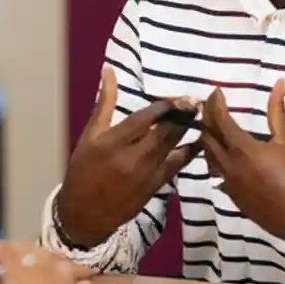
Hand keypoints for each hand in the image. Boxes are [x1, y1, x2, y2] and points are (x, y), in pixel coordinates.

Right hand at [56, 66, 199, 246]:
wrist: (84, 213)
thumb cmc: (84, 169)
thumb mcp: (90, 135)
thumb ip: (104, 103)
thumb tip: (109, 70)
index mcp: (112, 142)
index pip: (144, 119)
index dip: (164, 107)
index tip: (177, 97)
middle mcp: (130, 158)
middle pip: (164, 133)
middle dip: (182, 116)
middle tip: (194, 103)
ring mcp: (145, 175)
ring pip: (174, 149)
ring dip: (188, 133)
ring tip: (200, 118)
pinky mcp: (154, 188)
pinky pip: (176, 167)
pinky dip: (188, 153)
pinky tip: (198, 142)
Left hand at [199, 79, 284, 240]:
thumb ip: (277, 112)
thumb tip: (278, 83)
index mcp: (243, 150)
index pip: (220, 121)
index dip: (215, 104)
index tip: (217, 91)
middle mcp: (229, 166)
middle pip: (208, 137)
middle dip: (207, 119)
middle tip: (212, 105)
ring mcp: (229, 183)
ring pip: (209, 157)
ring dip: (209, 140)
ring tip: (216, 126)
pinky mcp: (233, 197)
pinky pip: (217, 173)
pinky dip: (217, 159)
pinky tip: (225, 153)